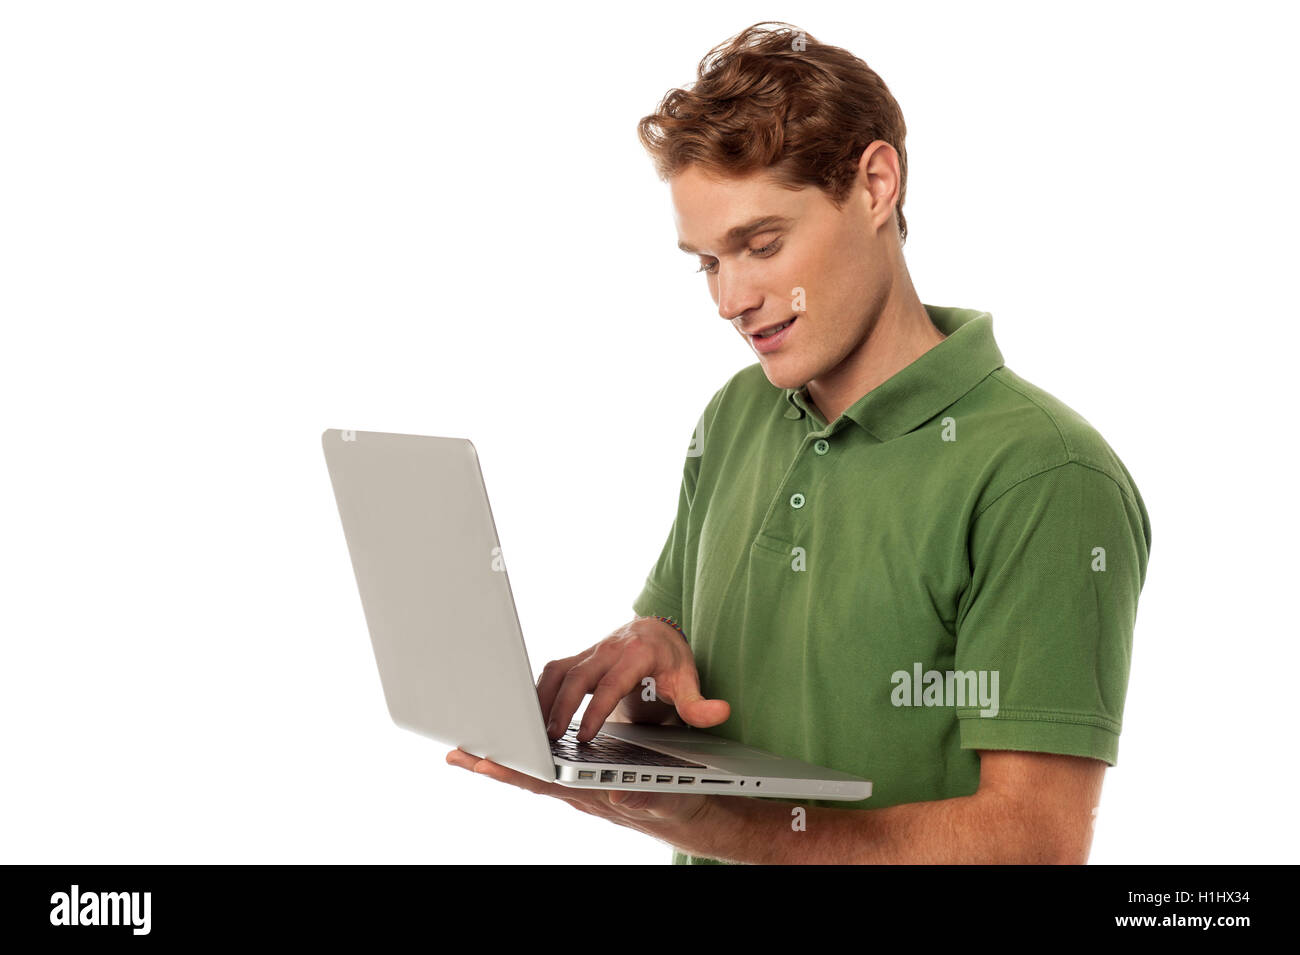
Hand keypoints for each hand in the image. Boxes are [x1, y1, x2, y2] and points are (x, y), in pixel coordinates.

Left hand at [444, 746, 711, 833]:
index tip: (484, 760)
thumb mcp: (671, 797)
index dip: (515, 770)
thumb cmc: (681, 802)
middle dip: (492, 764)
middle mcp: (580, 791)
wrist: (691, 811)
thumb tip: (621, 790)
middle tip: (456, 753)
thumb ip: (646, 795)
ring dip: (502, 760)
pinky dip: (523, 758)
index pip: (546, 782)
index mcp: (595, 793)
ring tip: (467, 749)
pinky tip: (509, 748)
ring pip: (534, 773)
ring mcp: (579, 786)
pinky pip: (546, 768)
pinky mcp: (585, 778)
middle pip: (529, 777)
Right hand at [536, 616, 729, 741]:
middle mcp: (609, 649)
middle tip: (551, 739)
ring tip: (534, 730)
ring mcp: (591, 652)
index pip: (611, 684)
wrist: (658, 630)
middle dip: (561, 706)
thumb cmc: (671, 658)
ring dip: (543, 698)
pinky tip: (533, 715)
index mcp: (636, 654)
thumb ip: (699, 702)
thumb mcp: (688, 679)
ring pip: (558, 670)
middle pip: (577, 675)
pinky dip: (540, 691)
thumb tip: (721, 713)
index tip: (585, 736)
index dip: (597, 710)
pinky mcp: (579, 658)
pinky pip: (554, 671)